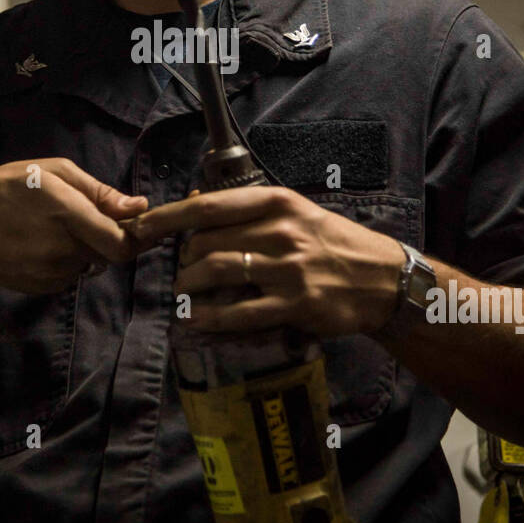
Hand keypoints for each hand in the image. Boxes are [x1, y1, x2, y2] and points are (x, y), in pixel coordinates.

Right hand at [0, 158, 147, 294]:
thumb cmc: (3, 190)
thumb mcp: (49, 171)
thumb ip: (98, 191)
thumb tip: (138, 207)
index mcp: (66, 212)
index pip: (119, 242)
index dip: (138, 237)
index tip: (143, 227)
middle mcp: (61, 248)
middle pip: (109, 253)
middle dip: (107, 238)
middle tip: (86, 219)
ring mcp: (51, 273)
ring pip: (89, 263)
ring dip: (83, 249)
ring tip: (51, 228)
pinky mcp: (42, 287)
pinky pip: (70, 274)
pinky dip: (65, 261)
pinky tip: (39, 245)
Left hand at [124, 185, 404, 336]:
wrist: (382, 278)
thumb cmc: (333, 242)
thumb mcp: (295, 212)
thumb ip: (249, 210)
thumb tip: (196, 203)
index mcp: (277, 203)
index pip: (208, 207)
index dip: (167, 218)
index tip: (141, 228)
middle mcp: (280, 231)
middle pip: (206, 242)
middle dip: (184, 259)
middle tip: (182, 269)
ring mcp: (287, 269)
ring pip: (216, 273)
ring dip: (190, 285)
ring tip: (186, 291)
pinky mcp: (294, 305)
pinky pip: (239, 312)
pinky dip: (210, 317)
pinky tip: (196, 319)